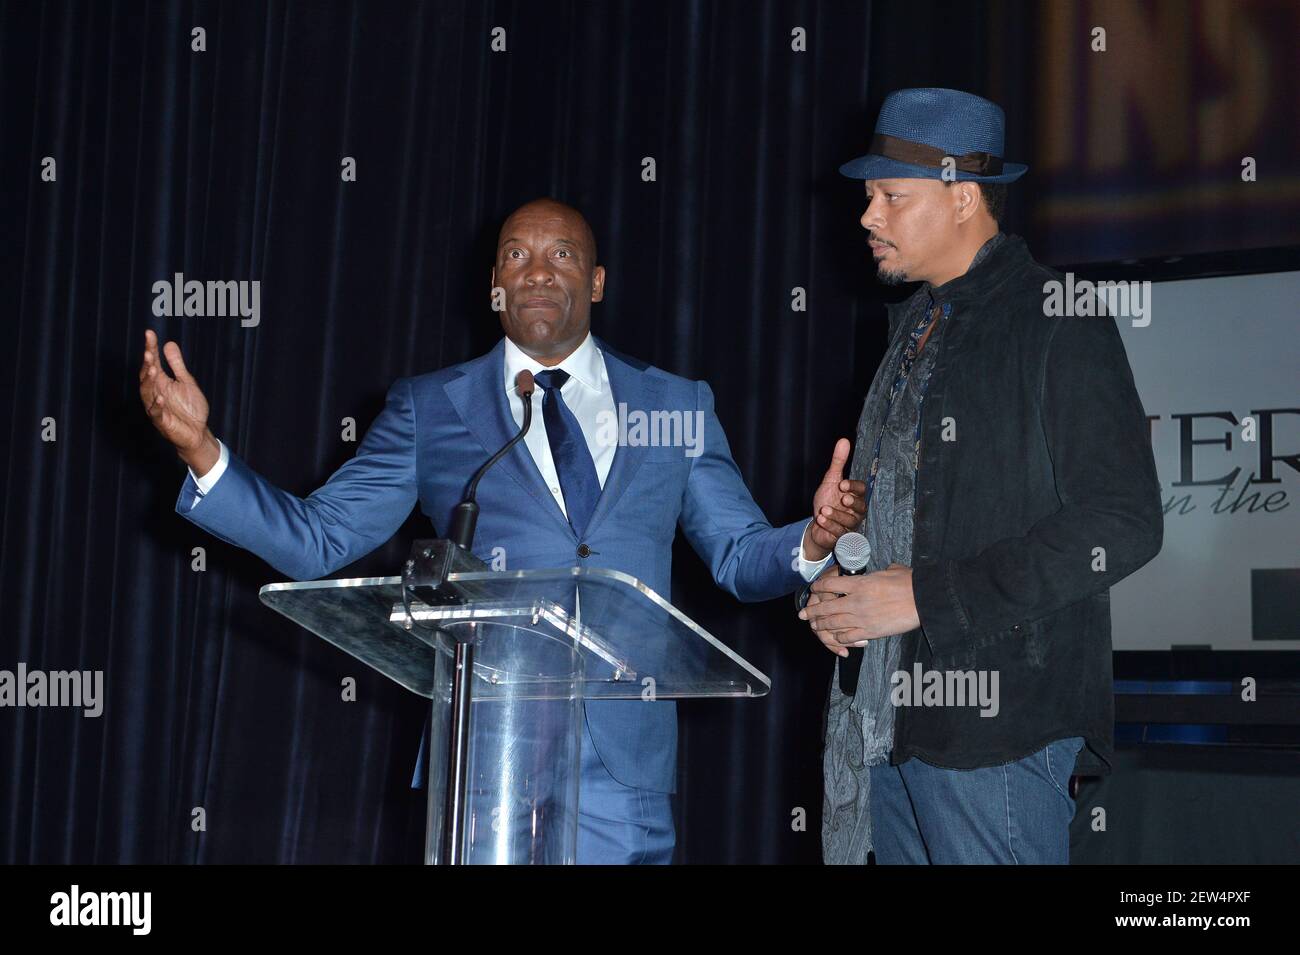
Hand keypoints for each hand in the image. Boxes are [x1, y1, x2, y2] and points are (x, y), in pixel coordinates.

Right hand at [139, 330, 219, 474]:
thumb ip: (176, 364)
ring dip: (149, 381)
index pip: (152, 362)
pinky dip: (157, 405)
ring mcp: (157, 407)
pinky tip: (160, 397)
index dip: (150, 348)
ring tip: (152, 368)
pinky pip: (157, 413)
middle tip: (148, 351)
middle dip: (147, 363)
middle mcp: (155, 393)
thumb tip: (168, 343)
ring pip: (147, 393)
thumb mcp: (186, 381)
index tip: (149, 333)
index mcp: (160, 382)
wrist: (197, 432)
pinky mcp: (162, 422)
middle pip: (147, 376)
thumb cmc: (189, 408)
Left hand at [798, 563, 918, 648]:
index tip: (814, 589)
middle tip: (803, 615)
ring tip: (814, 626)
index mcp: (859, 584)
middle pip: (826, 607)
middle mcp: (855, 602)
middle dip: (812, 611)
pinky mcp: (870, 632)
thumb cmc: (910, 583)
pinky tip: (835, 638)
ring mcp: (861, 618)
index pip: (829, 584)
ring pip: (832, 624)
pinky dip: (839, 638)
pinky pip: (847, 637)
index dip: (818, 587)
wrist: (923, 600)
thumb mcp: (892, 570)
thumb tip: (885, 571)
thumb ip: (882, 572)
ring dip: (821, 625)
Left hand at [802, 438, 866, 561]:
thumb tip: (844, 440)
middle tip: (843, 498)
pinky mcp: (841, 537)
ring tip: (824, 510)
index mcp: (855, 496)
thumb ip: (838, 462)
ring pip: (850, 522)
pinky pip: (840, 534)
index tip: (842, 484)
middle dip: (853, 503)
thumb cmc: (828, 500)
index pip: (862, 490)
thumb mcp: (831, 480)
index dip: (854, 487)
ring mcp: (849, 525)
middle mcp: (856, 511)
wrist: (817, 523)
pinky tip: (821, 520)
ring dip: (837, 515)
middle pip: (862, 507)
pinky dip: (831, 526)